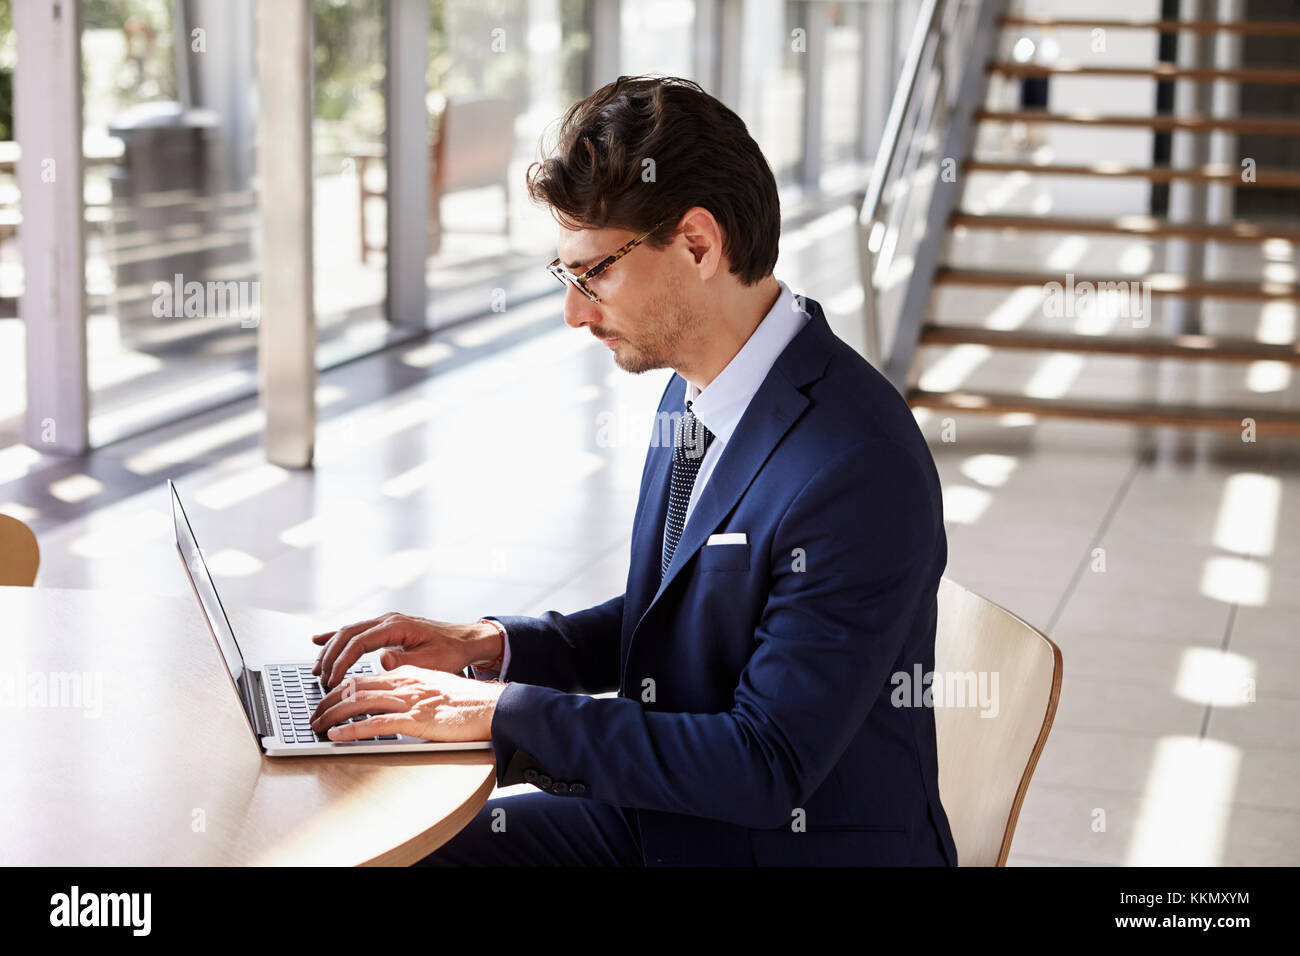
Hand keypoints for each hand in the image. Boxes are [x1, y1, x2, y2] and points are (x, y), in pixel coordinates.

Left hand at [309, 666, 506, 741]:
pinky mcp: (417, 719)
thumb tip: (394, 697)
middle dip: (328, 700)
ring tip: (316, 725)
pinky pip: (376, 724)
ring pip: (360, 703)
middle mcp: (405, 682)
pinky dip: (352, 730)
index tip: (325, 698)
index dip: (340, 688)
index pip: (365, 677)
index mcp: (409, 674)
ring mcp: (410, 700)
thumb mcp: (435, 687)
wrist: (494, 706)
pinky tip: (337, 737)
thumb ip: (413, 688)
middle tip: (312, 714)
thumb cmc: (469, 702)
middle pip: (355, 687)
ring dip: (332, 715)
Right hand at [310, 612, 502, 688]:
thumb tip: (381, 659)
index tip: (332, 680)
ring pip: (348, 631)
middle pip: (348, 634)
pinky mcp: (386, 629)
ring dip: (330, 648)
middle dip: (330, 656)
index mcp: (396, 626)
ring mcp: (386, 623)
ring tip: (315, 668)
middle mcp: (388, 620)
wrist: (465, 640)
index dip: (342, 661)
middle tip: (320, 679)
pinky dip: (336, 637)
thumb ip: (405, 661)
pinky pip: (355, 631)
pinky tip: (319, 640)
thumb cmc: (451, 652)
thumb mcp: (431, 661)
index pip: (359, 642)